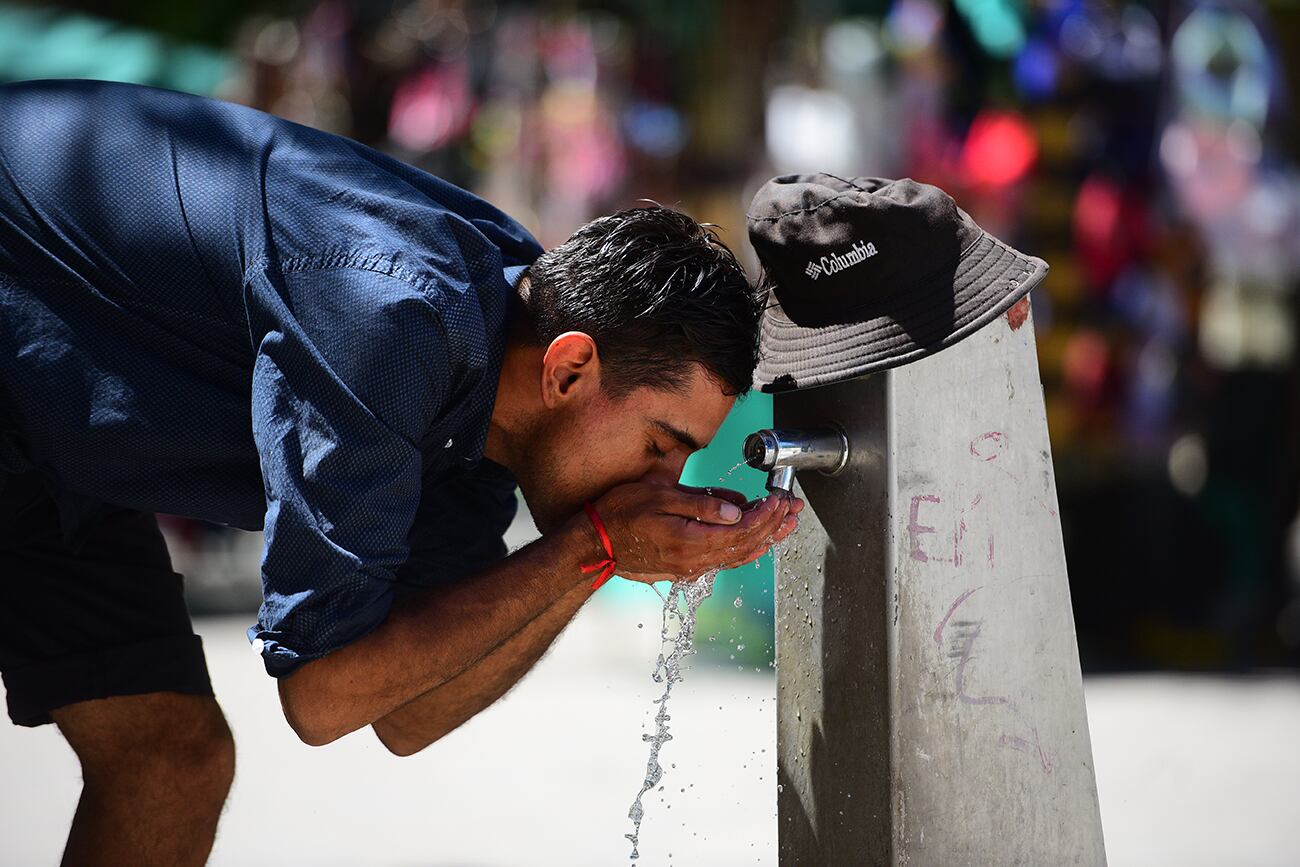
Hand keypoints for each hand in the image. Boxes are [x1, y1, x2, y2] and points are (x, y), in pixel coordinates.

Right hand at [583, 482, 803, 583]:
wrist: (594, 545)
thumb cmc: (619, 514)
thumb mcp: (658, 497)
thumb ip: (699, 504)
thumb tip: (735, 511)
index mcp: (690, 541)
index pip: (741, 530)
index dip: (765, 515)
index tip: (780, 499)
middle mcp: (694, 561)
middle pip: (746, 545)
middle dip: (774, 525)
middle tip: (794, 509)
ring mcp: (690, 568)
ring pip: (738, 556)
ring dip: (765, 539)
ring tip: (785, 524)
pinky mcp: (686, 569)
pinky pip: (725, 560)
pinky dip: (746, 548)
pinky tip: (757, 540)